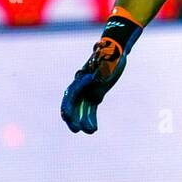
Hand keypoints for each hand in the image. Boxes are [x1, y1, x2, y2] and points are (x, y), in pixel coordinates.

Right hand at [60, 9, 142, 133]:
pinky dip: (91, 119)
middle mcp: (81, 86)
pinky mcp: (96, 94)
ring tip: (90, 131)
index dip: (68, 106)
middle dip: (73, 118)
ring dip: (83, 121)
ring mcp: (88, 91)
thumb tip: (93, 78)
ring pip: (82, 110)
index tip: (66, 116)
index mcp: (81, 78)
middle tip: (75, 129)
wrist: (115, 50)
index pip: (71, 94)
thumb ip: (99, 70)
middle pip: (73, 104)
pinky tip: (93, 129)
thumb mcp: (106, 62)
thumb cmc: (110, 54)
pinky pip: (91, 109)